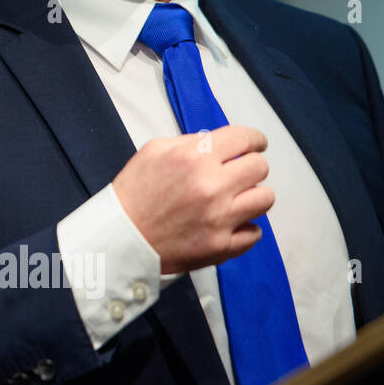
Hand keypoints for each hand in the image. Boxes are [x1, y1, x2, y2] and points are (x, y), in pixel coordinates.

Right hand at [112, 124, 272, 274]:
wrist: (119, 238)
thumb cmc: (133, 194)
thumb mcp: (152, 151)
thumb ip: (189, 142)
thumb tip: (217, 143)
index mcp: (194, 157)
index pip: (244, 139)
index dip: (254, 139)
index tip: (255, 144)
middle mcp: (211, 185)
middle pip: (260, 167)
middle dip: (250, 167)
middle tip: (238, 174)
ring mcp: (219, 218)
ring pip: (265, 199)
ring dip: (251, 196)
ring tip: (234, 200)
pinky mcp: (222, 245)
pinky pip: (255, 232)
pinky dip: (244, 228)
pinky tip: (227, 224)